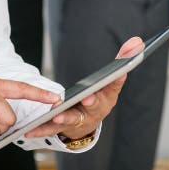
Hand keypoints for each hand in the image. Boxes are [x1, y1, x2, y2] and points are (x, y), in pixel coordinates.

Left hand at [24, 36, 144, 139]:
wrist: (86, 125)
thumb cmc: (100, 97)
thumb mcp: (111, 80)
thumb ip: (123, 58)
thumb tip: (138, 40)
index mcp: (108, 97)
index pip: (115, 86)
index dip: (118, 80)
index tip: (120, 74)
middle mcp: (95, 110)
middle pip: (94, 106)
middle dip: (92, 102)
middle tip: (88, 98)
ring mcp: (79, 120)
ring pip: (72, 119)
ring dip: (65, 118)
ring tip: (57, 115)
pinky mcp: (62, 127)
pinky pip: (50, 129)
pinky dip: (40, 129)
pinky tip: (29, 129)